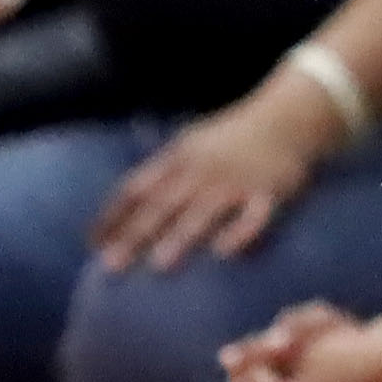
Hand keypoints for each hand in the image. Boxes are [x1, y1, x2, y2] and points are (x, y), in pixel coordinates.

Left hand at [91, 85, 336, 272]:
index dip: (113, 215)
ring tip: (160, 265)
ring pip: (206, 211)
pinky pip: (255, 216)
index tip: (92, 245)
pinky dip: (241, 233)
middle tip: (111, 266)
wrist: (289, 115)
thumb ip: (161, 175)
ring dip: (182, 236)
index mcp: (181, 156)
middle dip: (137, 234)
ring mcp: (238, 180)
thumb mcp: (191, 145)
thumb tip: (122, 212)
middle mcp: (204, 169)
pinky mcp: (270, 192)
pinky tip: (226, 253)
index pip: (138, 186)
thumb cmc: (232, 138)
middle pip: (165, 203)